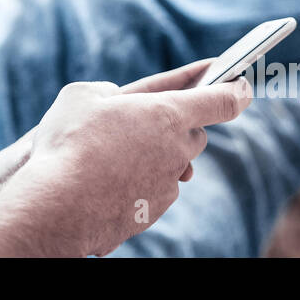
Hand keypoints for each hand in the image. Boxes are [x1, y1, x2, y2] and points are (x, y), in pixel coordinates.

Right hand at [25, 61, 251, 255]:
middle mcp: (177, 152)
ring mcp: (166, 186)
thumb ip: (108, 93)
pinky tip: (103, 183)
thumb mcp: (82, 96)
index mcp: (167, 114)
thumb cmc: (68, 142)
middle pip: (194, 136)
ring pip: (172, 167)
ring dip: (153, 158)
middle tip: (143, 124)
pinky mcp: (151, 213)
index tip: (242, 86)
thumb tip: (114, 103)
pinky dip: (135, 185)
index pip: (220, 101)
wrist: (57, 205)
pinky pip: (152, 192)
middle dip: (176, 128)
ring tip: (111, 156)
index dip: (235, 90)